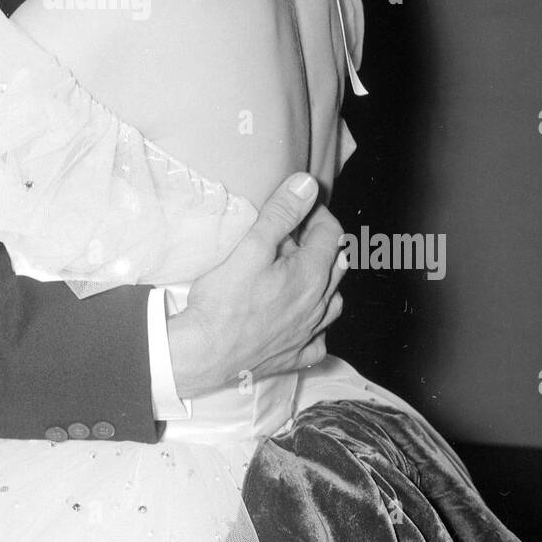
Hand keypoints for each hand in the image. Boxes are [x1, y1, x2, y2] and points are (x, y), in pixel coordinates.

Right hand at [167, 173, 346, 398]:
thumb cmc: (224, 300)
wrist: (204, 353)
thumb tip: (307, 185)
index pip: (331, 235)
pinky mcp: (295, 357)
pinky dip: (317, 325)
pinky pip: (319, 340)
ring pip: (334, 302)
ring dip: (323, 281)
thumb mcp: (251, 246)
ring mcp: (308, 334)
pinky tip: (302, 319)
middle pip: (337, 265)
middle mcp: (318, 306)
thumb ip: (281, 213)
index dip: (318, 215)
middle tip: (292, 234)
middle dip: (320, 243)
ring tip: (299, 271)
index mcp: (311, 276)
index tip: (300, 207)